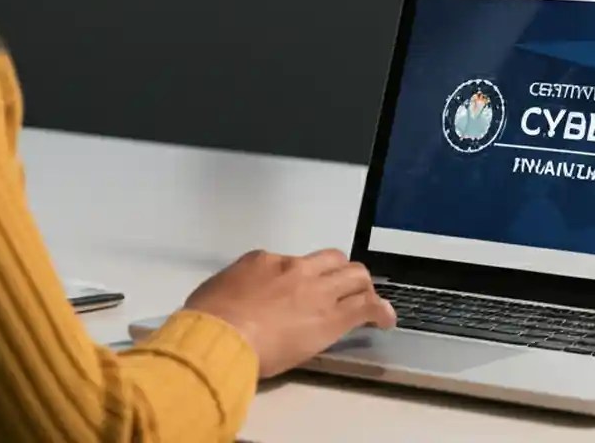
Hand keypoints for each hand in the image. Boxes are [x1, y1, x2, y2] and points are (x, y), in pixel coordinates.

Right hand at [184, 249, 396, 377]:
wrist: (221, 336)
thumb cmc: (208, 320)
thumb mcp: (214, 291)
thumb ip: (233, 289)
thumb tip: (235, 298)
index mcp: (264, 261)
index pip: (292, 262)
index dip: (300, 278)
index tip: (298, 294)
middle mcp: (295, 268)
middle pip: (332, 259)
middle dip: (340, 273)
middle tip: (341, 291)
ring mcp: (316, 290)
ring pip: (355, 276)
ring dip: (363, 288)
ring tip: (368, 302)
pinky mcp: (332, 318)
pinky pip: (367, 307)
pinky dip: (381, 312)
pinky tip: (386, 321)